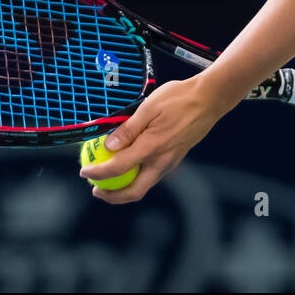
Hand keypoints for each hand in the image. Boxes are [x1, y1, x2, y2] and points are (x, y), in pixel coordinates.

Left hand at [79, 75, 223, 203]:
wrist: (211, 99)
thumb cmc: (180, 98)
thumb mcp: (149, 106)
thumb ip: (128, 128)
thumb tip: (108, 145)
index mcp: (153, 147)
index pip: (119, 168)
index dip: (98, 173)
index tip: (84, 172)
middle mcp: (163, 160)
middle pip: (134, 192)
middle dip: (112, 196)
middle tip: (96, 189)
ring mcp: (171, 162)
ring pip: (144, 185)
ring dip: (125, 189)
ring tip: (109, 180)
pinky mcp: (176, 158)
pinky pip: (153, 175)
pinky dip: (138, 177)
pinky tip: (131, 165)